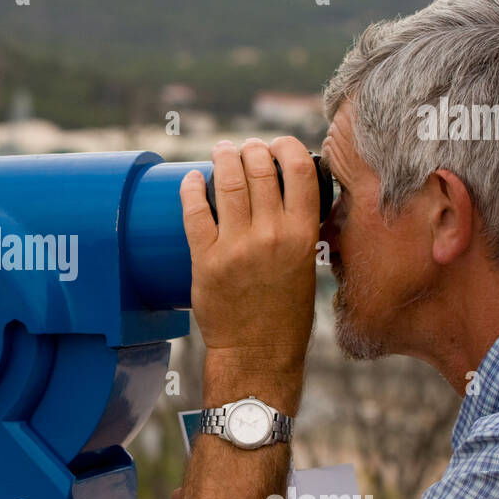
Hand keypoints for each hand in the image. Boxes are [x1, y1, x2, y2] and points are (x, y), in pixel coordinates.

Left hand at [180, 138, 319, 405]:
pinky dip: (191, 187)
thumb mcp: (307, 266)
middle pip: (259, 167)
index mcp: (303, 234)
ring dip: (223, 158)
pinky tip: (192, 179)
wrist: (257, 353)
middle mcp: (271, 234)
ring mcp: (236, 246)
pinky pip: (195, 210)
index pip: (299, 169)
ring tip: (221, 152)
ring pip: (228, 180)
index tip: (278, 145)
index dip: (286, 146)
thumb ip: (299, 230)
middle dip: (251, 149)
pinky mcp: (206, 258)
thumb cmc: (286, 315)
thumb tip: (288, 196)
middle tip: (245, 148)